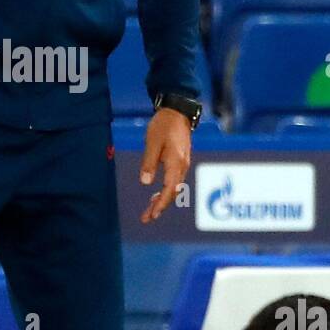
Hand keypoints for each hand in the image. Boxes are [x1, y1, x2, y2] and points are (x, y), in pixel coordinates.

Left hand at [139, 107, 190, 222]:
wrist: (177, 111)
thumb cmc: (163, 125)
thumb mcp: (152, 142)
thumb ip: (149, 162)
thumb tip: (146, 182)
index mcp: (176, 163)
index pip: (169, 190)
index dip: (161, 204)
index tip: (152, 215)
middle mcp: (182, 166)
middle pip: (173, 193)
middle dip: (160, 207)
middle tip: (146, 218)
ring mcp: (183, 164)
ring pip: (174, 188)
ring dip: (162, 200)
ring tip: (149, 210)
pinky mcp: (180, 161)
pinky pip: (174, 181)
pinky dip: (165, 191)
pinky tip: (156, 195)